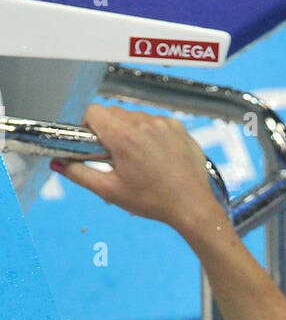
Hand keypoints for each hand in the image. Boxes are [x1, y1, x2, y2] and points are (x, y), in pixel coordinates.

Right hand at [50, 104, 221, 234]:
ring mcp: (163, 124)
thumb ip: (80, 174)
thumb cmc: (155, 202)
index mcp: (122, 136)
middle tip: (119, 157)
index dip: (89, 126)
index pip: (93, 112)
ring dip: (133, 133)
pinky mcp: (178, 128)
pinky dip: (153, 136)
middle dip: (111, 131)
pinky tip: (159, 158)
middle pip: (114, 113)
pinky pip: (157, 124)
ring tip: (142, 161)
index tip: (94, 143)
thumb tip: (59, 164)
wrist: (193, 207)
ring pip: (136, 118)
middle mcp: (143, 123)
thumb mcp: (111, 190)